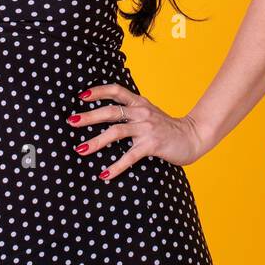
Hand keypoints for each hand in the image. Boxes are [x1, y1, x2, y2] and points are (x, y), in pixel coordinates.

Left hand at [66, 84, 207, 180]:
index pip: (117, 90)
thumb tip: (106, 114)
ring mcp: (147, 128)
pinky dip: (116, 166)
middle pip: (111, 111)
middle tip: (71, 121)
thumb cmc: (167, 127)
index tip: (81, 96)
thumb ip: (132, 111)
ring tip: (80, 150)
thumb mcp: (149, 113)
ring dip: (96, 141)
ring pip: (116, 132)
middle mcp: (142, 112)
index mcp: (139, 102)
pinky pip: (130, 156)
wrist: (193, 136)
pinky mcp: (153, 144)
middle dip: (89, 116)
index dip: (99, 91)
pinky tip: (105, 174)